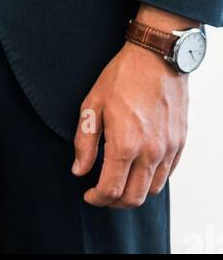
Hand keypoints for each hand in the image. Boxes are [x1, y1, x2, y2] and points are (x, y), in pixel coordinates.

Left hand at [72, 42, 188, 206]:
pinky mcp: (180, 142)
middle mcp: (150, 152)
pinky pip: (167, 174)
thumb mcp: (93, 104)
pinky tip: (139, 167)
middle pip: (134, 198)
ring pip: (153, 189)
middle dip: (115, 202)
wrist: (156, 57)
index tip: (89, 195)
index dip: (97, 198)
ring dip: (135, 193)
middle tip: (102, 194)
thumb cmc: (123, 76)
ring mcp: (168, 149)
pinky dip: (152, 179)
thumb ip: (85, 142)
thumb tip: (79, 170)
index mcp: (125, 144)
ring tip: (120, 181)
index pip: (111, 190)